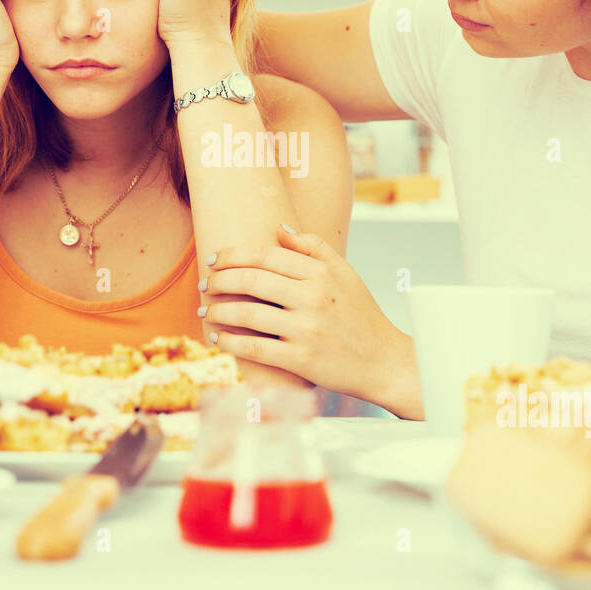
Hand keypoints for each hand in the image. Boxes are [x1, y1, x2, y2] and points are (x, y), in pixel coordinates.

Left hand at [202, 225, 418, 414]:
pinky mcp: (301, 359)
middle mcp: (313, 298)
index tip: (214, 258)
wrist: (385, 362)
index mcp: (322, 274)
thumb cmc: (362, 316)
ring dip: (218, 312)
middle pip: (251, 281)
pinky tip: (219, 339)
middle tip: (205, 284)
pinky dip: (230, 342)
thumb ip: (315, 247)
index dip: (233, 254)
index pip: (266, 255)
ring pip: (247, 314)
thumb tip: (280, 227)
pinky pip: (254, 348)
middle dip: (219, 280)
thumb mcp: (346, 274)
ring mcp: (307, 329)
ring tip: (205, 312)